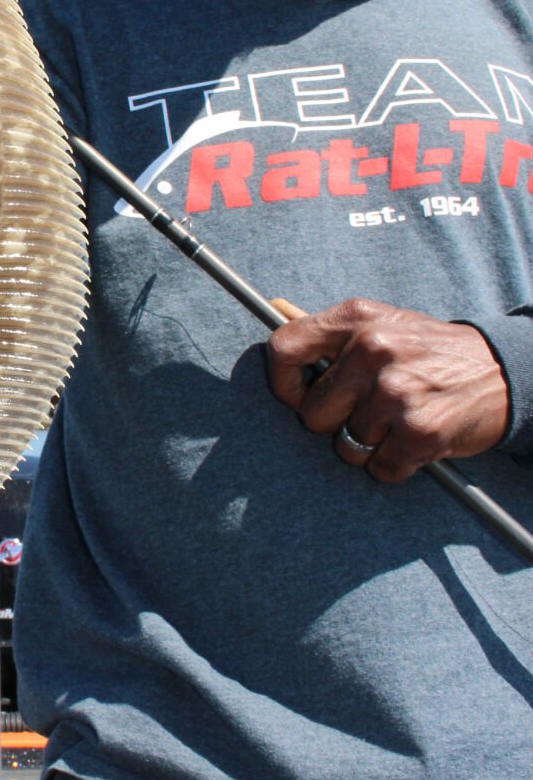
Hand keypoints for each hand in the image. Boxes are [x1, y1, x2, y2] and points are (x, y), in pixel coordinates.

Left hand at [265, 298, 510, 481]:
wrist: (503, 370)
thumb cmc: (431, 351)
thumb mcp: (384, 323)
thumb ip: (333, 331)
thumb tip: (275, 310)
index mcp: (356, 319)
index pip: (283, 349)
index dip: (284, 384)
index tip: (299, 397)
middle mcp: (372, 350)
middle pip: (313, 414)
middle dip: (337, 423)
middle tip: (371, 410)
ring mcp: (396, 392)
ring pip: (346, 447)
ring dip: (370, 445)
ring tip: (400, 421)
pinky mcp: (419, 431)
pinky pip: (381, 468)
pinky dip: (396, 465)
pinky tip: (416, 441)